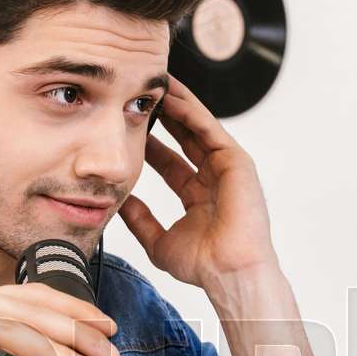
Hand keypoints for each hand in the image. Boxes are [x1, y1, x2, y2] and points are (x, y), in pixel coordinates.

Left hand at [122, 74, 277, 290]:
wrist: (228, 272)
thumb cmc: (203, 265)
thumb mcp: (158, 240)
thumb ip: (140, 220)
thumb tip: (119, 202)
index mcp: (198, 196)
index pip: (170, 161)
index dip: (151, 143)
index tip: (129, 128)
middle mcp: (214, 179)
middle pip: (185, 138)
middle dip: (164, 115)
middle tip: (141, 95)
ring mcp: (226, 168)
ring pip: (198, 127)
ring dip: (178, 104)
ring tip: (156, 83)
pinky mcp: (237, 161)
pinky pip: (210, 129)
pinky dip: (191, 112)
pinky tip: (173, 97)